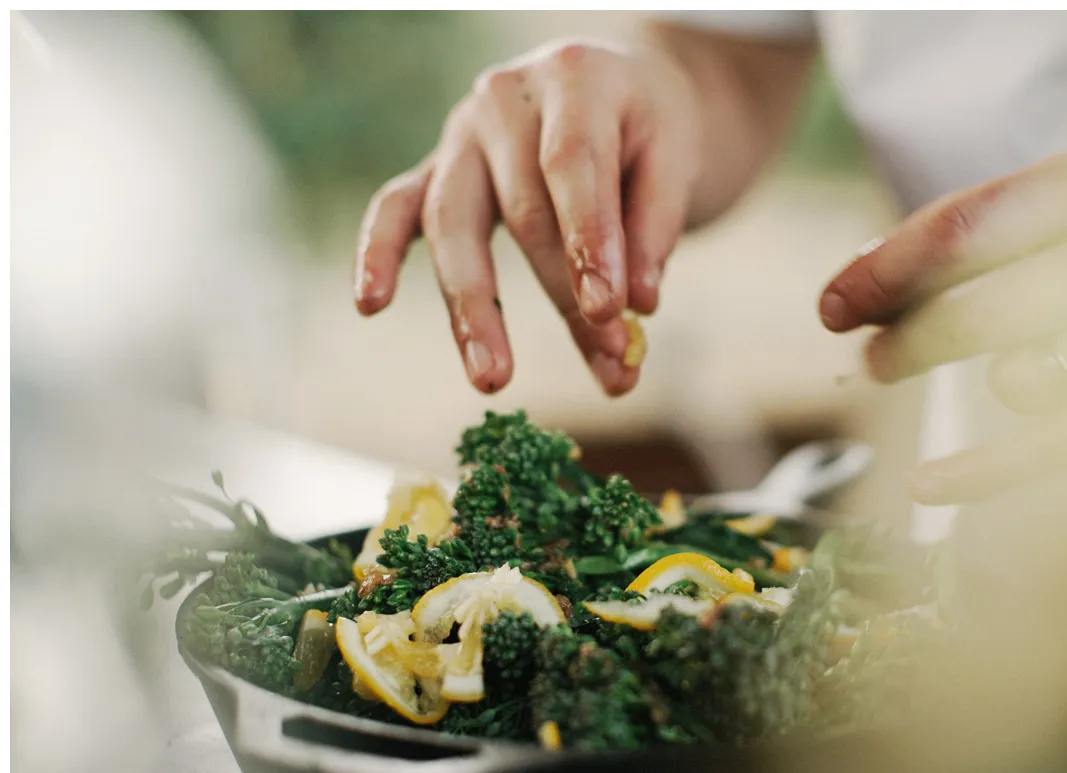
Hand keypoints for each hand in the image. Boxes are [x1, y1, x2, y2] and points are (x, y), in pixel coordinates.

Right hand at [352, 40, 700, 395]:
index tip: (612, 311)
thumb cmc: (648, 128)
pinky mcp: (435, 168)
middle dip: (564, 295)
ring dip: (473, 306)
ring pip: (453, 222)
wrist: (619, 86)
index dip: (590, 242)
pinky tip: (369, 304)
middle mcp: (505, 100)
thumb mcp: (677, 159)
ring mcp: (460, 133)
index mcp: (574, 78)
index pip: (572, 165)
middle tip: (609, 363)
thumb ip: (654, 231)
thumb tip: (636, 308)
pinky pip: (395, 208)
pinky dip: (379, 253)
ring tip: (492, 378)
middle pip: (522, 209)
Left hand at [819, 146, 1066, 504]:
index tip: (832, 304)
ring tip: (903, 368)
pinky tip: (926, 483)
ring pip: (1017, 379)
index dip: (882, 272)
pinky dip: (980, 474)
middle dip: (902, 339)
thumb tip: (862, 276)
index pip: (961, 232)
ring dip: (957, 388)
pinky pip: (1053, 453)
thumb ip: (992, 224)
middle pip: (974, 312)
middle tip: (869, 355)